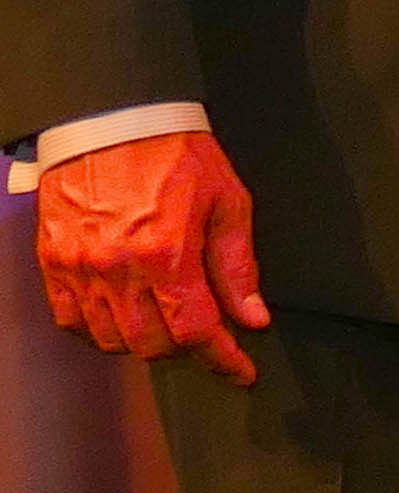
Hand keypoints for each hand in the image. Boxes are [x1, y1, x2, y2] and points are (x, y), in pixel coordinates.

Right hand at [33, 129, 265, 382]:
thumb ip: (237, 267)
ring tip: (165, 324)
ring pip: (110, 339)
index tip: (241, 373)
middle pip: (151, 344)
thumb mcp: (227, 203)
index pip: (196, 332)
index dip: (223, 360)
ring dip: (143, 343)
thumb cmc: (176, 155)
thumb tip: (252, 318)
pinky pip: (69, 320)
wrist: (113, 119)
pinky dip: (97, 331)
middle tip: (204, 336)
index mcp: (166, 255)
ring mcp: (78, 268)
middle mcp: (117, 269)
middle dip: (186, 350)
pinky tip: (121, 318)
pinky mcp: (51, 261)